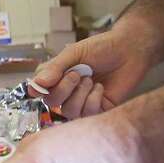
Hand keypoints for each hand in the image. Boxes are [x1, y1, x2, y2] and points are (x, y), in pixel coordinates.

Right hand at [32, 20, 160, 119]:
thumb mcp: (74, 53)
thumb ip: (54, 68)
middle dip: (63, 89)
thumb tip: (34, 86)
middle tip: (77, 74)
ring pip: (69, 111)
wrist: (129, 50)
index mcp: (57, 77)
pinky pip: (88, 114)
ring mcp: (82, 102)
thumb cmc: (101, 48)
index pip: (39, 89)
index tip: (41, 87)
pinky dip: (93, 99)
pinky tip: (101, 88)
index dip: (39, 90)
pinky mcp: (99, 110)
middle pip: (52, 103)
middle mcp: (67, 92)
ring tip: (91, 80)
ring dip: (80, 94)